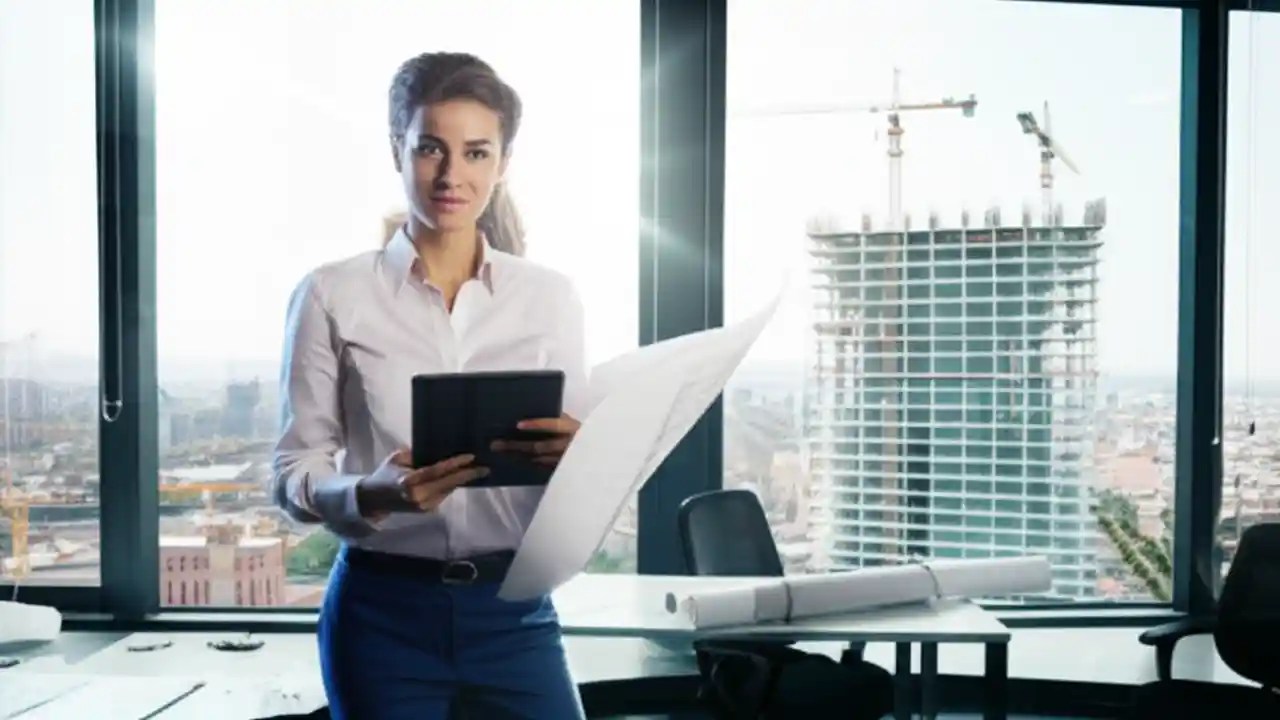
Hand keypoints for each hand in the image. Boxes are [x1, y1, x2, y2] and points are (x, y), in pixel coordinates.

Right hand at [356, 450, 488, 516]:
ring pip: (448, 490)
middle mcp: (417, 495)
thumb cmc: (386, 473)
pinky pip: (443, 495)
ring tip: (477, 471)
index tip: (471, 457)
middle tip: (485, 468)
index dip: (455, 464)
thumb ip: (416, 454)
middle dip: (467, 475)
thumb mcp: (397, 459)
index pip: (436, 471)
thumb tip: (439, 449)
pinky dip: (451, 487)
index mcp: (408, 481)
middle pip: (448, 484)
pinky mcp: (426, 511)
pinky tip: (461, 479)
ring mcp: (423, 505)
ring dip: (462, 481)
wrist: (374, 500)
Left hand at [490, 413, 580, 467]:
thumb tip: (539, 409)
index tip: (518, 425)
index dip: (536, 425)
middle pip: (539, 446)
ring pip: (537, 459)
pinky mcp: (559, 470)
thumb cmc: (583, 434)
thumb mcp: (574, 424)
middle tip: (496, 444)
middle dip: (517, 445)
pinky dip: (525, 462)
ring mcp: (563, 460)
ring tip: (500, 451)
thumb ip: (558, 418)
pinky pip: (539, 466)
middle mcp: (567, 446)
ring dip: (517, 456)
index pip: (553, 426)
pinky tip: (512, 459)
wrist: (596, 457)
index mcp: (572, 429)